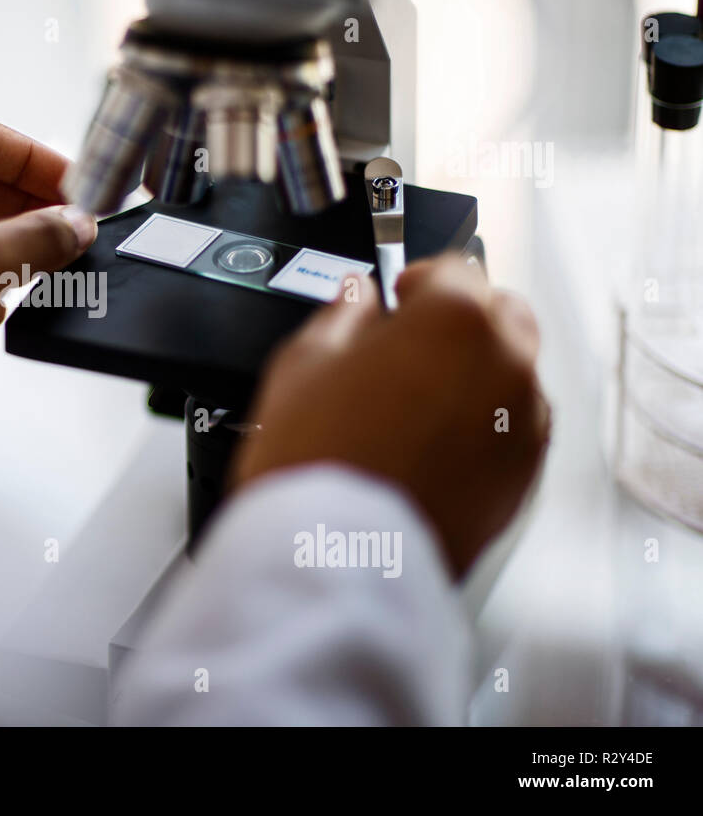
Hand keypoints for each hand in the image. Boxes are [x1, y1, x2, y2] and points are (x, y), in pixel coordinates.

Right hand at [230, 256, 549, 575]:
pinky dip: (484, 425)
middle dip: (461, 319)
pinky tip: (431, 445)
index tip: (394, 298)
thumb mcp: (303, 365)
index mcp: (456, 319)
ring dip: (475, 372)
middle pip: (501, 314)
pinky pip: (514, 429)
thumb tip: (356, 299)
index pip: (453, 269)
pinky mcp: (524, 477)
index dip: (416, 279)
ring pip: (513, 374)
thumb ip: (340, 317)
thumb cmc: (318, 463)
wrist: (339, 558)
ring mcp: (524, 424)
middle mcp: (506, 363)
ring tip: (414, 403)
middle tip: (409, 344)